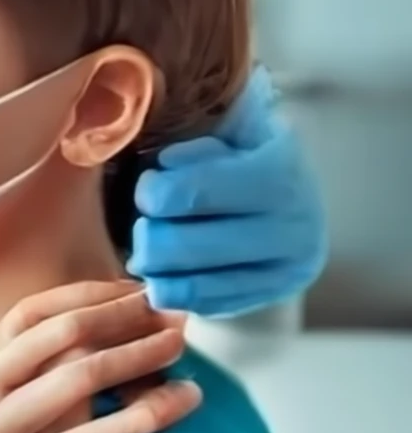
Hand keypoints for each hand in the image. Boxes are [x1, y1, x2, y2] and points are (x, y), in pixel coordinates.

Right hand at [0, 282, 197, 432]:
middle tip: (167, 307)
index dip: (77, 300)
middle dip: (113, 320)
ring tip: (178, 348)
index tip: (123, 289)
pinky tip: (158, 415)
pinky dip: (116, 429)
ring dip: (128, 362)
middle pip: (49, 341)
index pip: (21, 321)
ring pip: (63, 386)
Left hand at [130, 66, 326, 314]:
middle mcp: (293, 221)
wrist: (284, 204)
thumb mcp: (223, 129)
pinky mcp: (270, 297)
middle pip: (187, 244)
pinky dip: (171, 290)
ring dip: (155, 266)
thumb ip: (191, 131)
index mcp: (278, 166)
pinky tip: (161, 274)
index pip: (197, 189)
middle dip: (149, 235)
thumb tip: (146, 137)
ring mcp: (286, 267)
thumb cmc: (236, 155)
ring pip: (193, 281)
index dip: (156, 191)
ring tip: (144, 248)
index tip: (145, 187)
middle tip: (140, 223)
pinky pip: (205, 303)